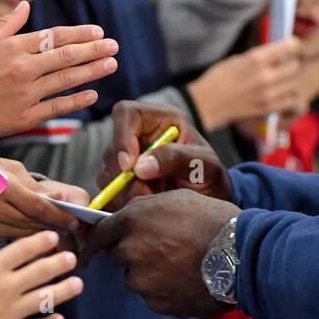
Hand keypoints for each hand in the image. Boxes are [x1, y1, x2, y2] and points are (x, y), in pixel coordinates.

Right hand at [0, 0, 117, 138]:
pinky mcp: (25, 116)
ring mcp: (26, 93)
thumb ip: (8, 23)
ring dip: (92, 71)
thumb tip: (25, 4)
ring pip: (66, 79)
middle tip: (114, 46)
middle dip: (94, 50)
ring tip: (111, 64)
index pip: (55, 37)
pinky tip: (92, 93)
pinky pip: (57, 106)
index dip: (79, 34)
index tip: (98, 32)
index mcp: (14, 47)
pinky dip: (77, 99)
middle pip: (66, 55)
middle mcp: (23, 68)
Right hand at [0, 154, 87, 236]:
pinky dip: (24, 237)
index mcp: (2, 187)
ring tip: (59, 233)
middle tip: (72, 229)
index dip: (60, 215)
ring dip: (42, 235)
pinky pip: (10, 238)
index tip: (75, 220)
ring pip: (24, 234)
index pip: (39, 207)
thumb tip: (52, 200)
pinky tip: (35, 236)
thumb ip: (29, 184)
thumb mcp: (3, 167)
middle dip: (55, 227)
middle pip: (34, 224)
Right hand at [0, 223, 82, 318]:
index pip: (23, 249)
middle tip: (72, 258)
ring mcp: (11, 310)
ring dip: (64, 291)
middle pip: (41, 271)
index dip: (41, 242)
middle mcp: (7, 286)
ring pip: (46, 298)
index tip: (53, 236)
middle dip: (60, 263)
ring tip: (78, 284)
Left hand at [88, 190, 238, 317]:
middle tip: (160, 247)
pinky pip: (153, 296)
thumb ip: (144, 208)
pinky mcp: (158, 303)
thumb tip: (126, 217)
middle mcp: (131, 251)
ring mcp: (143, 281)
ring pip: (135, 278)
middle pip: (117, 256)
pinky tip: (186, 278)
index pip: (99, 233)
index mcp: (132, 221)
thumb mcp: (175, 198)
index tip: (105, 240)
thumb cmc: (211, 219)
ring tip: (179, 263)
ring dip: (148, 272)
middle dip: (132, 253)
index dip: (103, 236)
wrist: (240, 254)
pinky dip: (164, 290)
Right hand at [97, 100, 231, 208]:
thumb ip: (176, 158)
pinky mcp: (122, 182)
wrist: (210, 199)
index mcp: (159, 119)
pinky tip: (146, 205)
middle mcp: (138, 136)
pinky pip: (110, 192)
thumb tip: (139, 167)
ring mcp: (128, 159)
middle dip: (125, 176)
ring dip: (126, 192)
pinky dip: (123, 202)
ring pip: (108, 174)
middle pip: (112, 149)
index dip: (121, 137)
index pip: (126, 113)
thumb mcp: (204, 164)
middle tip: (148, 193)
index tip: (128, 166)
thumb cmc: (210, 174)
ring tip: (154, 199)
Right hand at [187, 38, 304, 131]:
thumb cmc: (219, 77)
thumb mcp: (239, 58)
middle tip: (286, 64)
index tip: (292, 46)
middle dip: (293, 63)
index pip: (291, 47)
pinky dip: (289, 96)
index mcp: (256, 59)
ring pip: (295, 84)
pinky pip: (291, 101)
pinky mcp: (268, 108)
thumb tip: (280, 53)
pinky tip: (282, 93)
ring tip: (283, 79)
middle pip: (296, 66)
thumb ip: (261, 56)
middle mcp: (265, 76)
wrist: (207, 103)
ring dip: (291, 80)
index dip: (294, 45)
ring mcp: (268, 94)